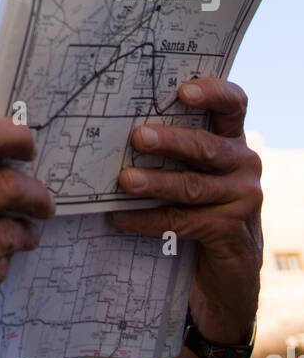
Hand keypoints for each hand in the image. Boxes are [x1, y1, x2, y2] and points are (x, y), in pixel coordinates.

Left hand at [107, 78, 261, 346]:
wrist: (227, 266)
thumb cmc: (199, 203)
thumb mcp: (194, 169)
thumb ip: (173, 147)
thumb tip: (113, 125)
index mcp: (233, 139)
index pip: (233, 104)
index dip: (213, 93)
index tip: (182, 91)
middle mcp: (244, 164)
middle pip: (206, 146)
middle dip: (170, 141)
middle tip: (138, 137)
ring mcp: (242, 199)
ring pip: (192, 187)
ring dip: (155, 183)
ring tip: (123, 180)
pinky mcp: (231, 231)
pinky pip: (183, 222)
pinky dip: (147, 219)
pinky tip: (119, 217)